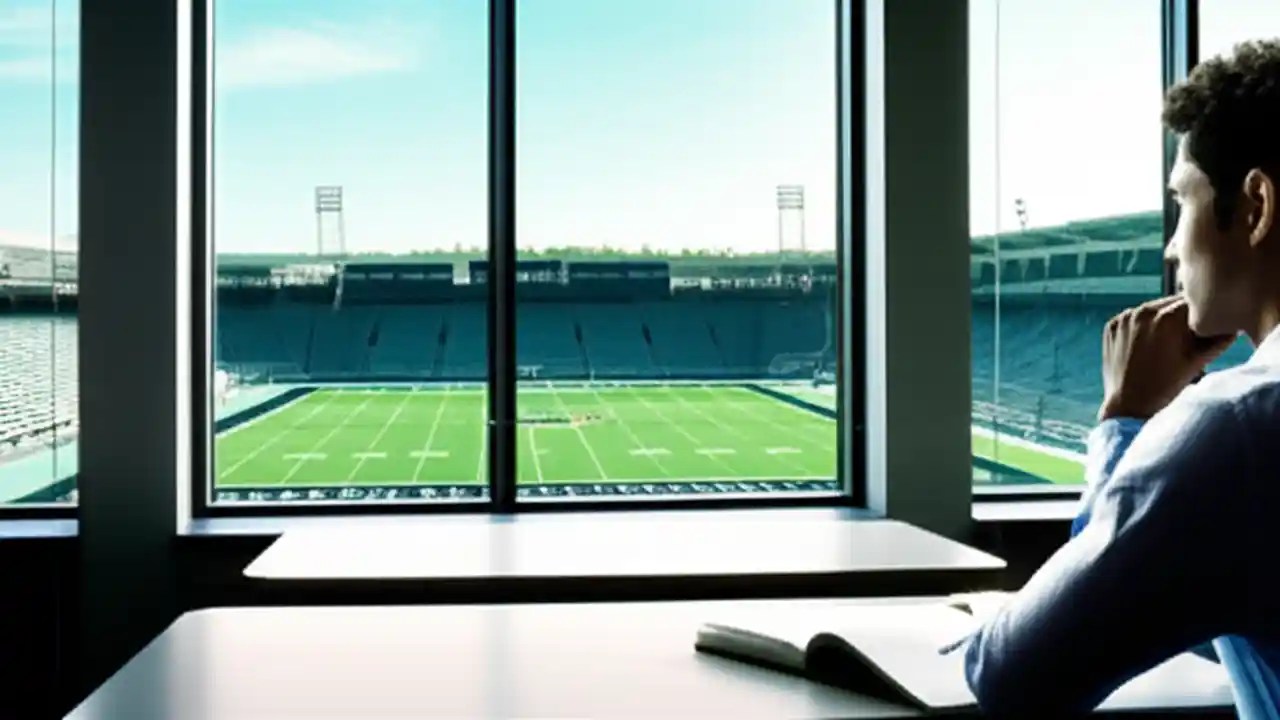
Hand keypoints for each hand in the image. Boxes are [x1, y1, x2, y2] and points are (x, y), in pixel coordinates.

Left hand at [1098, 296, 1235, 421]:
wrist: (1129, 405)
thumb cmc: (1168, 386)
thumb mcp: (1199, 360)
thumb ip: (1220, 338)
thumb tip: (1231, 325)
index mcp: (1168, 316)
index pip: (1194, 304)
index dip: (1202, 315)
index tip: (1204, 328)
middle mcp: (1144, 311)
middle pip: (1172, 304)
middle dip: (1182, 316)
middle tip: (1186, 337)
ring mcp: (1125, 318)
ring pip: (1152, 309)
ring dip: (1162, 319)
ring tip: (1166, 342)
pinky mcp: (1112, 325)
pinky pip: (1133, 318)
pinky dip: (1142, 326)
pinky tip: (1147, 345)